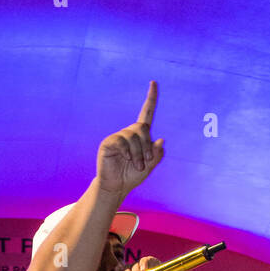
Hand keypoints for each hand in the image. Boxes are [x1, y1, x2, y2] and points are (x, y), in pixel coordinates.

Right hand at [96, 80, 164, 197]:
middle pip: (142, 127)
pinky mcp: (109, 143)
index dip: (151, 98)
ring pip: (133, 136)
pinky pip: (121, 141)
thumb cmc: (132, 176)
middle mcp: (129, 133)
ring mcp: (118, 137)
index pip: (146, 113)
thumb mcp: (149, 166)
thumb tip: (160, 140)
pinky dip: (127, 151)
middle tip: (146, 161)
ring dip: (138, 153)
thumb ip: (156, 155)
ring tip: (136, 165)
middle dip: (146, 145)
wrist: (116, 187)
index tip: (154, 83)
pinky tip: (126, 159)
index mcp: (140, 136)